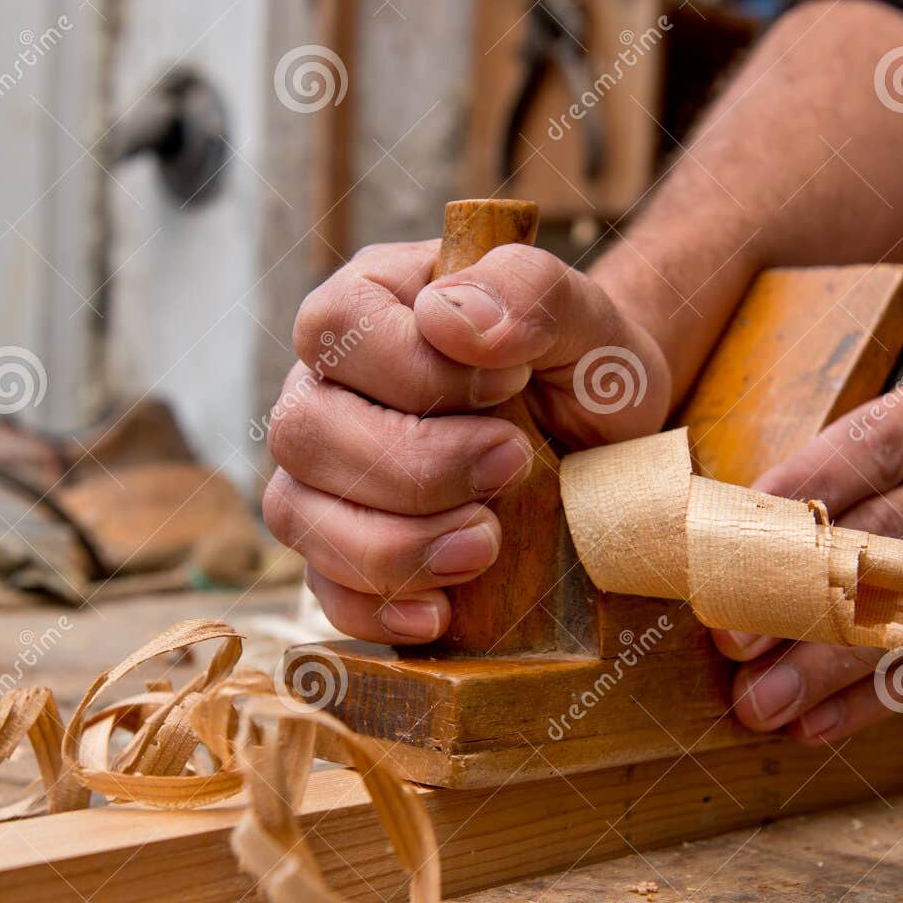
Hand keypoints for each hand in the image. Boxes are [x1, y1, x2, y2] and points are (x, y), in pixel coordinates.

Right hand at [264, 240, 669, 642]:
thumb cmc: (582, 370)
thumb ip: (528, 290)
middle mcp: (326, 386)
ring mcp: (323, 474)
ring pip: (299, 515)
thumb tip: (447, 317)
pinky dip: (377, 609)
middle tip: (513, 468)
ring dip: (395, 546)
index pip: (338, 328)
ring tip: (484, 546)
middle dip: (414, 468)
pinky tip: (441, 612)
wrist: (604, 451)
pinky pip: (322, 590)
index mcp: (372, 302)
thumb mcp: (585, 318)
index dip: (419, 372)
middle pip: (304, 432)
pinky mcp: (342, 550)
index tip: (510, 387)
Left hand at [715, 377, 902, 740]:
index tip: (723, 541)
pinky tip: (811, 727)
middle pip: (881, 543)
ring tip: (755, 702)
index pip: (865, 454)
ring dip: (820, 669)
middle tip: (728, 636)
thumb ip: (845, 474)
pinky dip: (865, 706)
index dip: (791, 499)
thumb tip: (728, 536)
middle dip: (794, 594)